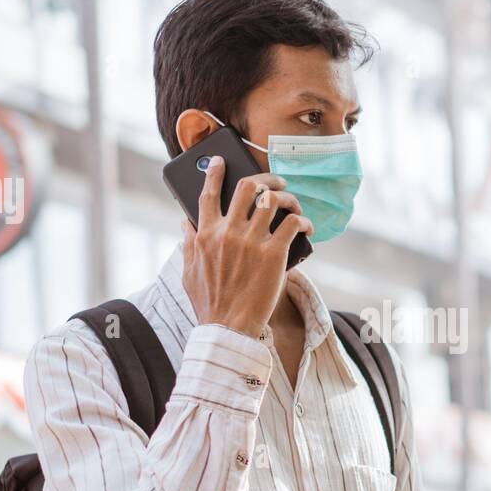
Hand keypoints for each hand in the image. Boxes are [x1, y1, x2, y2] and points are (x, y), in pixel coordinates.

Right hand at [181, 156, 312, 339]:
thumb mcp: (188, 272)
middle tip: (275, 181)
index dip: (215, 173)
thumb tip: (185, 221)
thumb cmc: (209, 304)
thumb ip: (188, 243)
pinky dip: (302, 220)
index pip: (207, 194)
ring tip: (293, 204)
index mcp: (205, 234)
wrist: (228, 328)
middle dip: (265, 178)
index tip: (222, 161)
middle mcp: (228, 232)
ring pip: (273, 199)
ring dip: (287, 197)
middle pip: (247, 187)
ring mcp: (251, 241)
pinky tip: (305, 226)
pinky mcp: (273, 254)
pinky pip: (292, 223)